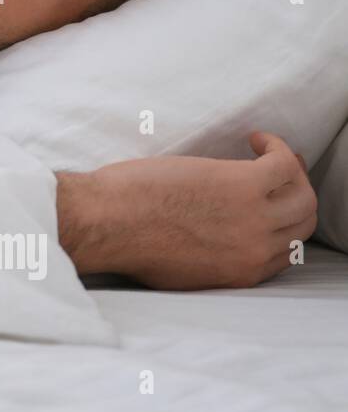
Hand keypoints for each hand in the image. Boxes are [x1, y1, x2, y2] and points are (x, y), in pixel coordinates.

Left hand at [59, 131, 316, 289]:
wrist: (107, 225)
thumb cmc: (125, 239)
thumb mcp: (180, 269)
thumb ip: (209, 260)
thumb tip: (215, 238)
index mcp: (241, 272)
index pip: (287, 250)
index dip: (283, 223)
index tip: (272, 201)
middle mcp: (255, 250)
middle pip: (302, 221)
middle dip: (296, 195)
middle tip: (279, 170)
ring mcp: (253, 218)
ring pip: (302, 194)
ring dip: (290, 169)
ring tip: (265, 151)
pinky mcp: (242, 185)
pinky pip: (281, 163)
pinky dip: (275, 147)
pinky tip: (255, 139)